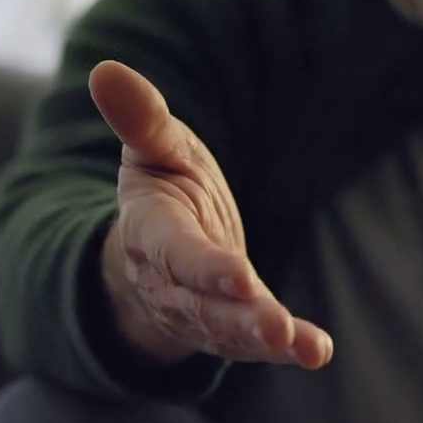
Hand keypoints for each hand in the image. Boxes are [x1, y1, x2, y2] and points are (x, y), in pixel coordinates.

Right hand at [91, 61, 334, 369]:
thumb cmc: (162, 189)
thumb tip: (105, 70)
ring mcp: (199, 312)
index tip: (240, 274)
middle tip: (275, 327)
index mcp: (152, 233)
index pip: (177, 253)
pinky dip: (287, 348)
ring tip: (300, 345)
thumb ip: (140, 119)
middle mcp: (171, 283)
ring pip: (227, 331)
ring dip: (263, 340)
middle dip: (239, 318)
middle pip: (204, 305)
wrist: (156, 250)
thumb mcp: (154, 150)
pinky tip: (317, 352)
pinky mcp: (228, 328)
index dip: (205, 266)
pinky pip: (254, 343)